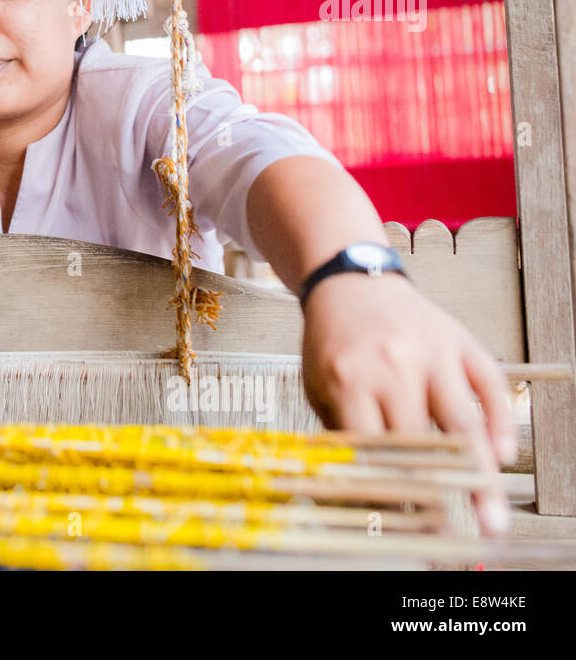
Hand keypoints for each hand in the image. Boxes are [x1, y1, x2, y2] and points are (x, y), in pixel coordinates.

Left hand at [301, 272, 516, 536]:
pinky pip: (491, 385)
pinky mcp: (462, 341)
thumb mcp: (318, 385)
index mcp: (350, 378)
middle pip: (422, 440)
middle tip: (454, 538)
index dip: (390, 489)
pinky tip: (502, 455)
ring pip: (464, 420)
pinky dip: (500, 422)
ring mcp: (433, 352)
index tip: (403, 524)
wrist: (351, 282)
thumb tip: (354, 491)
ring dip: (481, 474)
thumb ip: (338, 433)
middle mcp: (394, 364)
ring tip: (492, 516)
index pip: (374, 448)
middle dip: (438, 493)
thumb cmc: (332, 342)